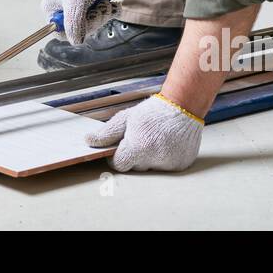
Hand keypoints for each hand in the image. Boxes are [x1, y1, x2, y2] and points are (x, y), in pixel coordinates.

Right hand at [40, 0, 111, 43]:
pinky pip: (100, 12)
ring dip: (102, 14)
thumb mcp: (74, 5)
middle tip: (99, 11)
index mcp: (53, 9)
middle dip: (94, 21)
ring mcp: (78, 3)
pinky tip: (110, 4)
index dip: (76, 32)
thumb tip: (75, 41)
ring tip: (105, 4)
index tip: (86, 25)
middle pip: (80, 28)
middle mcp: (64, 8)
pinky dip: (107, 9)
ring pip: (92, 20)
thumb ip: (74, 26)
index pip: (62, 32)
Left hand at [86, 95, 203, 171]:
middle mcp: (154, 160)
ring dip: (150, 156)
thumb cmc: (153, 111)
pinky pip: (166, 166)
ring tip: (155, 137)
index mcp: (138, 148)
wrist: (183, 106)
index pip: (120, 164)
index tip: (122, 145)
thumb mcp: (126, 118)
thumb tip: (89, 141)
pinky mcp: (180, 165)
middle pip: (135, 166)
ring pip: (151, 167)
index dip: (117, 155)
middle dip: (134, 154)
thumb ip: (107, 133)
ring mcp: (169, 164)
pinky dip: (164, 157)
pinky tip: (167, 142)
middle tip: (141, 137)